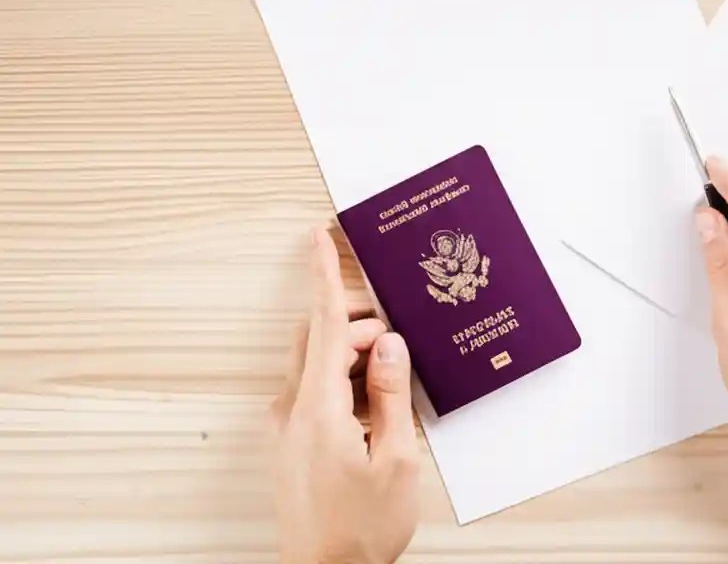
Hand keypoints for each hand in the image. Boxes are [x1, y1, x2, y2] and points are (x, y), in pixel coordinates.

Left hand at [268, 226, 420, 563]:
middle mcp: (293, 410)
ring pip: (320, 365)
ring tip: (396, 390)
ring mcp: (287, 427)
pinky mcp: (291, 441)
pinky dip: (348, 385)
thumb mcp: (395, 459)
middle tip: (401, 345)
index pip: (325, 326)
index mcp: (318, 408)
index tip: (318, 238)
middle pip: (323, 340)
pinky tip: (377, 412)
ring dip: (357, 360)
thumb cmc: (361, 528)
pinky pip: (316, 392)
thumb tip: (390, 345)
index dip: (324, 277)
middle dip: (361, 328)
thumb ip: (392, 394)